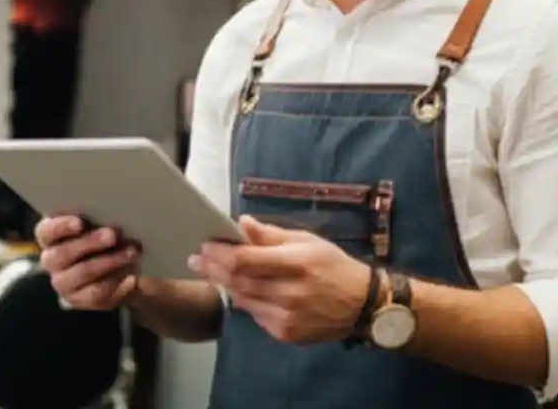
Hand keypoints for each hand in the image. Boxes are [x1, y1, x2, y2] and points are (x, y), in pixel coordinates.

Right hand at [35, 215, 141, 310]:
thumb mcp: (98, 223)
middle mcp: (51, 261)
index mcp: (50, 236)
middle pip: (61, 254)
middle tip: (113, 234)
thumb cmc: (102, 235)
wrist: (117, 268)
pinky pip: (97, 292)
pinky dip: (117, 280)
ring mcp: (63, 283)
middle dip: (89, 243)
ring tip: (132, 252)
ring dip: (109, 262)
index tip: (80, 222)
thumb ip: (97, 218)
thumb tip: (112, 216)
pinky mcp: (79, 300)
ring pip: (82, 274)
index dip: (60, 227)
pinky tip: (131, 272)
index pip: (46, 231)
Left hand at [188, 215, 371, 343]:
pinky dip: (246, 300)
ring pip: (242, 299)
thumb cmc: (332, 265)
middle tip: (196, 259)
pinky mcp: (285, 333)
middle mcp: (290, 293)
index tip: (203, 246)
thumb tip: (242, 224)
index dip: (219, 253)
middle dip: (213, 269)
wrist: (361, 305)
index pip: (245, 260)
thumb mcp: (307, 241)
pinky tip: (243, 290)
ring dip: (225, 285)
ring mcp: (287, 317)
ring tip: (213, 272)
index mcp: (296, 264)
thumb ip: (271, 235)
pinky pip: (255, 315)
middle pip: (238, 281)